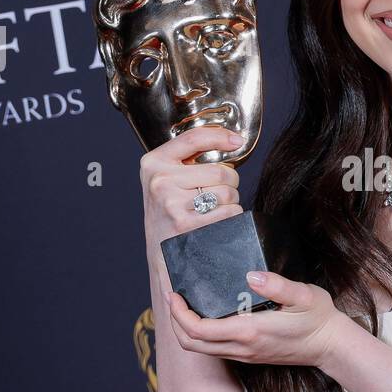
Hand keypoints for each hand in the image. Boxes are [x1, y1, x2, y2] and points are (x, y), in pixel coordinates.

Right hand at [140, 125, 245, 242]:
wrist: (161, 254)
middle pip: (220, 171)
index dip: (221, 136)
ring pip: (227, 193)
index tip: (237, 141)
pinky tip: (217, 221)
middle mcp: (160, 181)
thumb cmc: (168, 214)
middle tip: (219, 193)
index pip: (194, 139)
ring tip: (215, 208)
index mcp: (153, 163)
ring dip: (231, 201)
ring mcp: (171, 203)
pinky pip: (228, 213)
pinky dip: (231, 216)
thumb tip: (231, 141)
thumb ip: (185, 161)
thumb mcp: (165, 180)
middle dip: (230, 182)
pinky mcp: (186, 224)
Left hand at [166, 270, 347, 368]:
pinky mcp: (248, 355)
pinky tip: (203, 314)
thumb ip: (278, 285)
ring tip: (182, 304)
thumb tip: (251, 275)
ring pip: (200, 349)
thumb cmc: (318, 319)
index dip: (179, 313)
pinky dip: (199, 333)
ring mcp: (244, 354)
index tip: (174, 293)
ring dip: (184, 328)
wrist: (331, 346)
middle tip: (171, 295)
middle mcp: (242, 347)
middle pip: (191, 343)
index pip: (199, 330)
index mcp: (249, 331)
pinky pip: (213, 348)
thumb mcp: (304, 295)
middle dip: (174, 320)